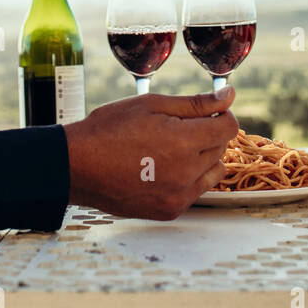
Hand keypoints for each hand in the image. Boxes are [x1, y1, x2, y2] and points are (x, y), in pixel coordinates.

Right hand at [64, 86, 239, 220]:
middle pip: (221, 148)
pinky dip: (186, 179)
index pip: (229, 127)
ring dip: (202, 158)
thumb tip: (230, 96)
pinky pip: (195, 192)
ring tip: (171, 150)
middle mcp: (187, 173)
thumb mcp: (152, 105)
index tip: (207, 111)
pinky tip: (161, 168)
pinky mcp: (170, 211)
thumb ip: (195, 102)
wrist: (77, 166)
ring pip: (213, 172)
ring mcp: (179, 196)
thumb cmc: (109, 129)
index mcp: (185, 142)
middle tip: (176, 128)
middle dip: (207, 134)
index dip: (220, 114)